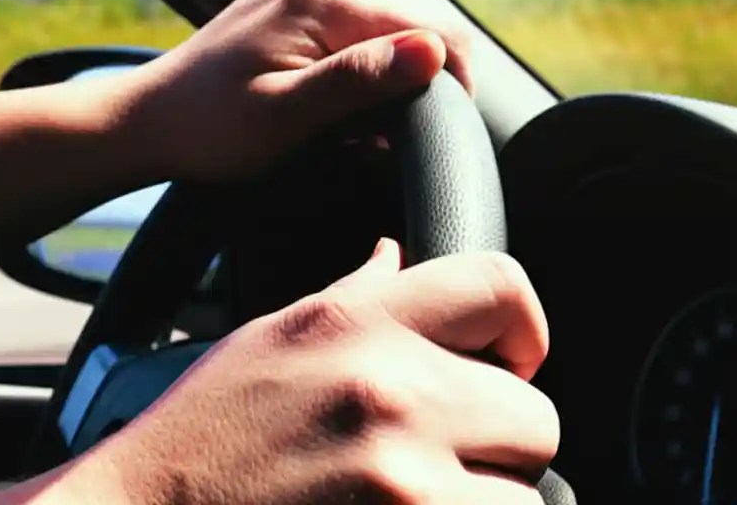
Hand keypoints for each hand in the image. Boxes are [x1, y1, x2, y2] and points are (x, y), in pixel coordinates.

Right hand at [63, 238, 557, 503]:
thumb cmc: (202, 444)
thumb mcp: (270, 341)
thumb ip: (354, 297)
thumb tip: (398, 255)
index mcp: (353, 324)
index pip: (499, 285)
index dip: (523, 328)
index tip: (511, 364)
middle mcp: (387, 390)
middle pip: (534, 417)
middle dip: (496, 448)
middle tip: (438, 465)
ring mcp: (401, 479)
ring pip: (524, 500)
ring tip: (410, 504)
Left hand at [132, 0, 473, 180]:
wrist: (146, 122)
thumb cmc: (208, 128)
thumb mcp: (287, 116)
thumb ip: (360, 81)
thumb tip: (433, 53)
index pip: (431, 29)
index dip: (452, 85)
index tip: (439, 139)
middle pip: (416, 28)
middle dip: (420, 87)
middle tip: (387, 144)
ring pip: (392, 36)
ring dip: (390, 86)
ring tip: (356, 134)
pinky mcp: (302, 9)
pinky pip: (361, 38)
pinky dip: (364, 79)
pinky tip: (340, 116)